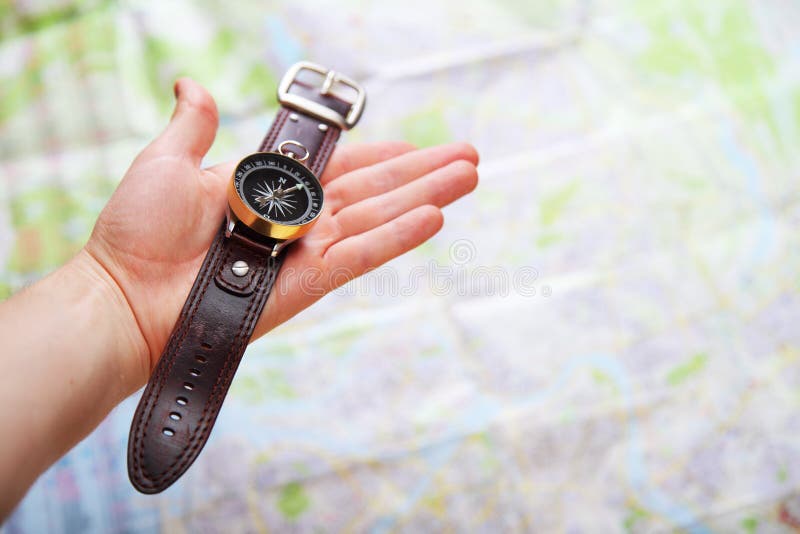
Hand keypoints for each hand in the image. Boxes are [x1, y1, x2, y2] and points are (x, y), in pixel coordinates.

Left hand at [84, 78, 478, 384]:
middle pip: (375, 191)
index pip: (341, 170)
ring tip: (470, 177)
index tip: (417, 146)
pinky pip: (361, 255)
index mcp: (272, 192)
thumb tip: (192, 82)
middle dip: (424, 173)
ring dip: (427, 196)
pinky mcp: (309, 283)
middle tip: (470, 157)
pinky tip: (434, 218)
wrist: (124, 294)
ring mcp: (307, 253)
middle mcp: (298, 222)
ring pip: (379, 218)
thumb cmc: (138, 230)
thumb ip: (195, 125)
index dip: (382, 157)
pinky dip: (398, 238)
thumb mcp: (168, 161)